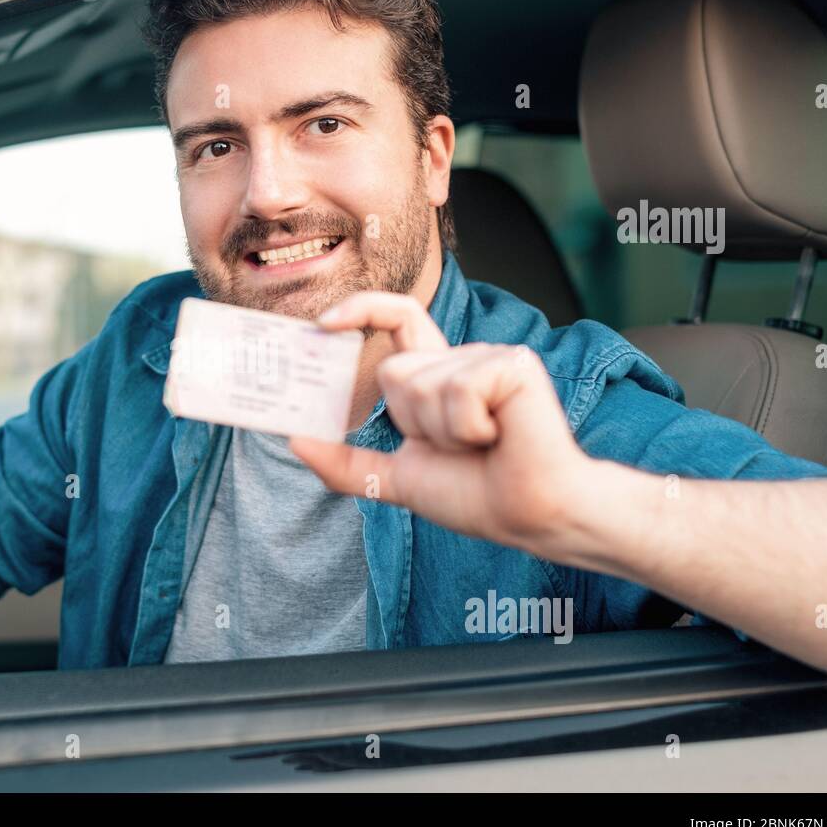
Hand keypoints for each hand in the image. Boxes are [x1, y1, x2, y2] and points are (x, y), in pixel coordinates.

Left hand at [289, 292, 596, 552]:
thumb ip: (346, 463)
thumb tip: (294, 440)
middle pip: (395, 373)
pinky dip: (468, 429)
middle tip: (457, 447)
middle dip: (412, 422)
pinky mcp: (512, 366)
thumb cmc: (478, 497)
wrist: (531, 515)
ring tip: (484, 445)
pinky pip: (457, 391)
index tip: (323, 324)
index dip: (360, 310)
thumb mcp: (398, 480)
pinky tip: (498, 437)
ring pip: (422, 385)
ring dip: (444, 433)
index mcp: (438, 376)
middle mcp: (463, 359)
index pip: (397, 320)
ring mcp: (489, 358)